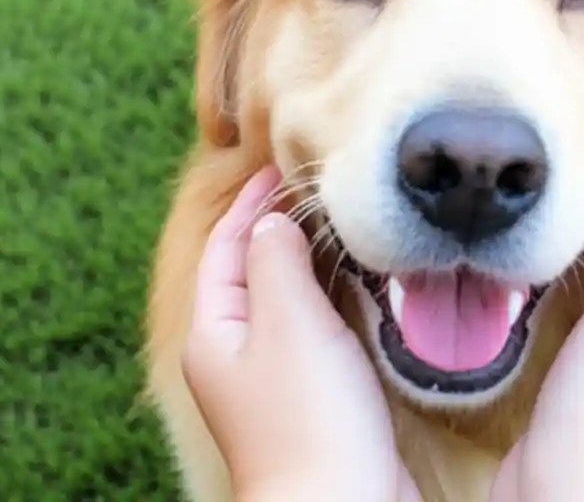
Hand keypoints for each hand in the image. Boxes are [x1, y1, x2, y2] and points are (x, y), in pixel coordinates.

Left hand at [180, 166, 418, 501]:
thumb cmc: (310, 419)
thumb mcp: (287, 321)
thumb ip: (276, 260)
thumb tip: (273, 221)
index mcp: (215, 335)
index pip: (224, 248)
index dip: (251, 202)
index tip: (283, 164)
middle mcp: (238, 357)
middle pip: (254, 273)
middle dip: (283, 228)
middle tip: (322, 187)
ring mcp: (277, 382)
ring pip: (290, 303)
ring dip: (314, 262)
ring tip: (349, 225)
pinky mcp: (317, 403)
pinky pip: (320, 334)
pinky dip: (337, 301)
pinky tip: (368, 288)